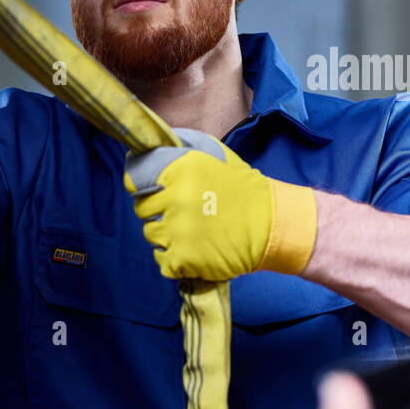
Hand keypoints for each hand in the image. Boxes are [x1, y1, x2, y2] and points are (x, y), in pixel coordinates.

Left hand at [123, 129, 317, 280]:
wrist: (272, 224)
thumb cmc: (244, 190)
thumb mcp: (215, 156)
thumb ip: (183, 150)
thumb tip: (152, 147)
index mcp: (179, 170)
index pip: (136, 184)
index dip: (147, 190)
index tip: (159, 195)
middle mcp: (175, 199)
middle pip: (143, 211)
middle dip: (160, 212)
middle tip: (185, 215)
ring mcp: (177, 231)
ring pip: (152, 236)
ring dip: (168, 236)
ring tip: (193, 232)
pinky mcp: (182, 258)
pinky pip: (163, 261)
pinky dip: (175, 260)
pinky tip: (195, 250)